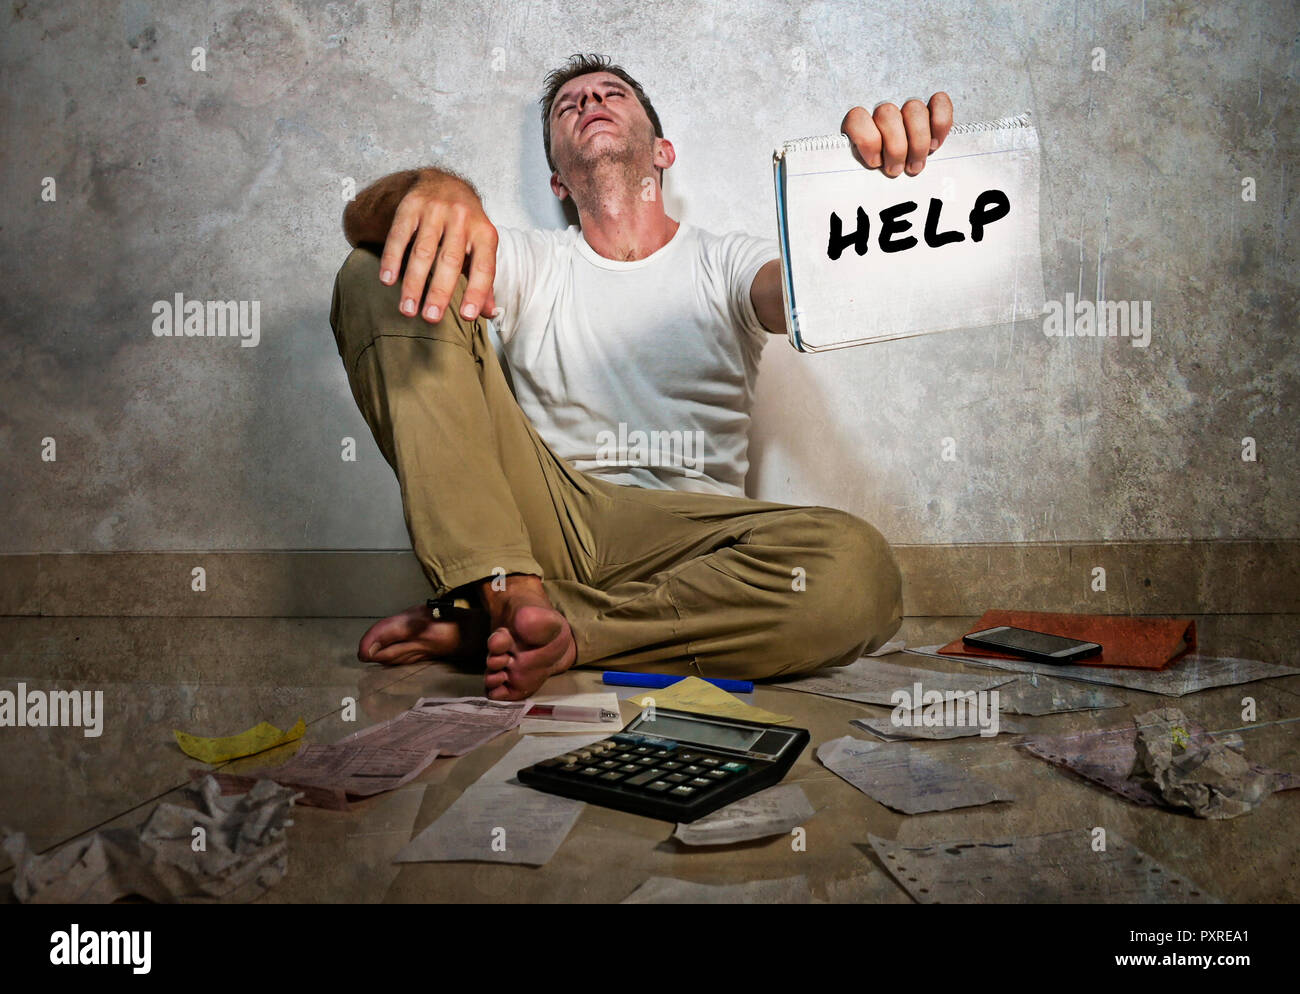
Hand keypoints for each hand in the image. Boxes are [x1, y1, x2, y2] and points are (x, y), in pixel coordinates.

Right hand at [380, 173, 498, 322]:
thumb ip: (484, 280)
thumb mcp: (480, 247)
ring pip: (423, 251)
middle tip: (430, 318)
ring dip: (413, 283)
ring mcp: (435, 211)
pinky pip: (399, 236)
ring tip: (407, 309)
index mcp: (484, 232)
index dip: (477, 291)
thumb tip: (488, 313)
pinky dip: (392, 259)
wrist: (443, 182)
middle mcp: (462, 219)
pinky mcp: (411, 207)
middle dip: (439, 292)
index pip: (483, 266)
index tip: (468, 315)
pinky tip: (387, 280)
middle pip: (450, 261)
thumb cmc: (465, 226)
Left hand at [840, 93, 953, 177]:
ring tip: (915, 166)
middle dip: (895, 147)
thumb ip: (854, 175)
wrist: (906, 183)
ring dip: (918, 142)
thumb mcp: (862, 179)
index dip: (867, 140)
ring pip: (914, 109)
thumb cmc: (877, 181)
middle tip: (897, 171)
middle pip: (888, 114)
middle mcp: (883, 112)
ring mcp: (908, 108)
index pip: (858, 117)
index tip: (875, 163)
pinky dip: (940, 123)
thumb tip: (856, 182)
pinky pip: (940, 102)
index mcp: (859, 125)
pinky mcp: (933, 108)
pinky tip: (935, 144)